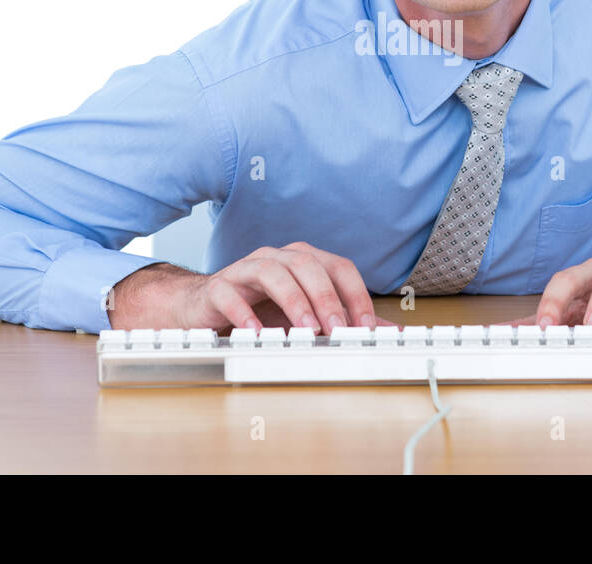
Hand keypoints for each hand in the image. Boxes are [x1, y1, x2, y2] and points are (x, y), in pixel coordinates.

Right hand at [109, 242, 397, 334]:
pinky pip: (230, 293)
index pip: (338, 267)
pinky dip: (244, 312)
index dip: (355, 294)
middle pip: (308, 265)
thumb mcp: (306, 314)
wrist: (203, 307)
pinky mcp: (218, 286)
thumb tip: (388, 331)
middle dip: (327, 299)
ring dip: (294, 301)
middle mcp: (277, 258)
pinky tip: (256, 333)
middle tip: (338, 331)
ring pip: (274, 272)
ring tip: (305, 330)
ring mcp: (246, 269)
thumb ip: (345, 319)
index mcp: (302, 260)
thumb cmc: (258, 307)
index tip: (366, 326)